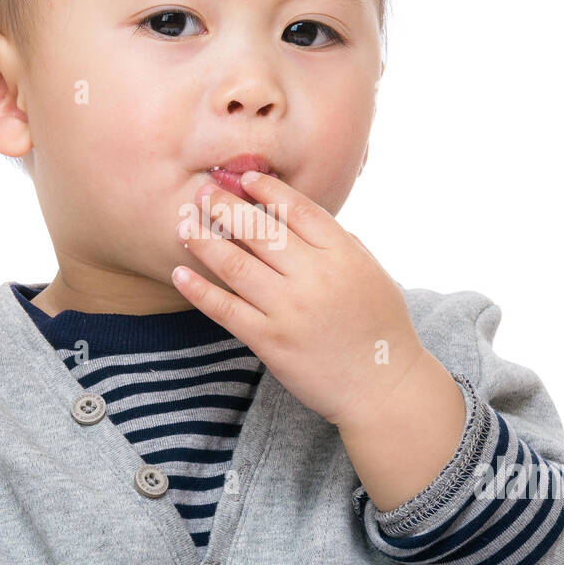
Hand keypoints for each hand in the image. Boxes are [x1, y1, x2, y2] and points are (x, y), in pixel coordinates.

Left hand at [172, 172, 426, 430]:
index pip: (298, 209)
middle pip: (260, 230)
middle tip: (201, 193)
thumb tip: (305, 217)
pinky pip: (226, 309)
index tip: (245, 178)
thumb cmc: (381, 327)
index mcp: (342, 254)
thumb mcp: (372, 273)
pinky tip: (180, 274)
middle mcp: (314, 276)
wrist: (383, 386)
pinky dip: (199, 290)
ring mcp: (290, 309)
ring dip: (204, 242)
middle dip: (225, 207)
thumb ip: (341, 243)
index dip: (267, 191)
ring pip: (235, 265)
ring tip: (184, 226)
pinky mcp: (270, 340)